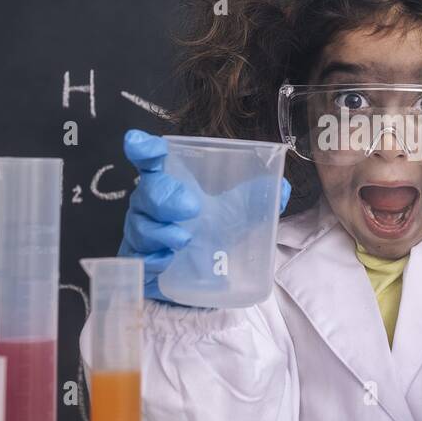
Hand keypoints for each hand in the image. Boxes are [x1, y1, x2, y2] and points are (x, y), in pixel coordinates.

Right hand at [118, 129, 290, 302]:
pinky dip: (153, 259)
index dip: (143, 149)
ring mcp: (142, 233)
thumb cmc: (213, 233)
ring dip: (161, 232)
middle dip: (166, 197)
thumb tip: (282, 187)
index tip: (140, 144)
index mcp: (171, 183)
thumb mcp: (237, 212)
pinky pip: (140, 259)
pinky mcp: (141, 263)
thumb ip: (259, 197)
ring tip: (184, 239)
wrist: (205, 276)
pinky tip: (168, 260)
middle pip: (147, 192)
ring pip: (141, 227)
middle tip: (192, 207)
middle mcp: (151, 205)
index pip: (151, 160)